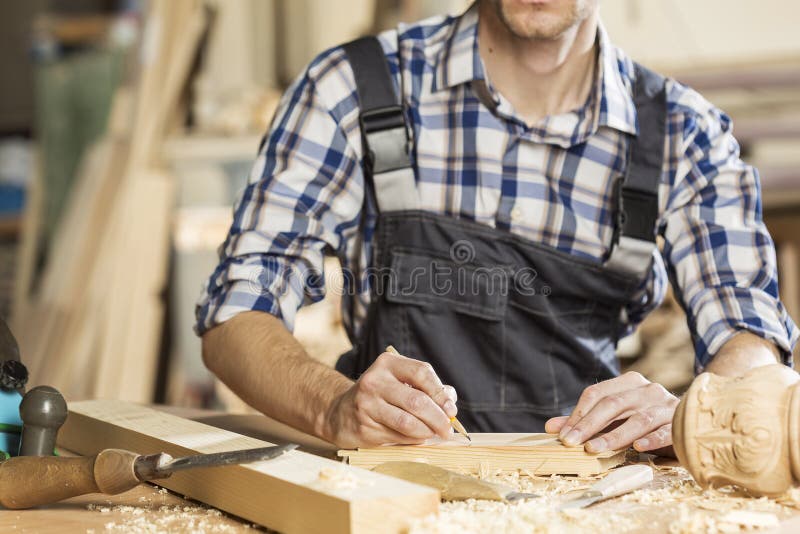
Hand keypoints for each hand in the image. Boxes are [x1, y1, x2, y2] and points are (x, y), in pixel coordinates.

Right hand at [326, 350, 457, 447]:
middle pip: (417, 401)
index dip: (440, 392)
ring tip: (433, 434)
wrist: (340, 412)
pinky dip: (413, 440)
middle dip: (438, 418)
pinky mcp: (364, 427)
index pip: (421, 372)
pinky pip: (398, 437)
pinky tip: (415, 438)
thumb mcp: (399, 382)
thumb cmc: (380, 396)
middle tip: (447, 429)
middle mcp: (374, 381)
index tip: (451, 408)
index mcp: (387, 364)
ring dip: (427, 432)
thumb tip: (450, 402)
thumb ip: (426, 388)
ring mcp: (366, 405)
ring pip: (408, 422)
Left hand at [544, 372, 678, 454]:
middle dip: (589, 425)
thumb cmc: (644, 420)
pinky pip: (665, 431)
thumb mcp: (615, 418)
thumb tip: (550, 427)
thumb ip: (585, 421)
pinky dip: (651, 439)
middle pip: (613, 404)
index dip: (577, 414)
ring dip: (614, 436)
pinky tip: (638, 449)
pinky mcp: (681, 423)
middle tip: (571, 443)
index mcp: (628, 382)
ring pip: (637, 419)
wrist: (691, 421)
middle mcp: (648, 389)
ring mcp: (666, 405)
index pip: (596, 394)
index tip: (562, 434)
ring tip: (593, 449)